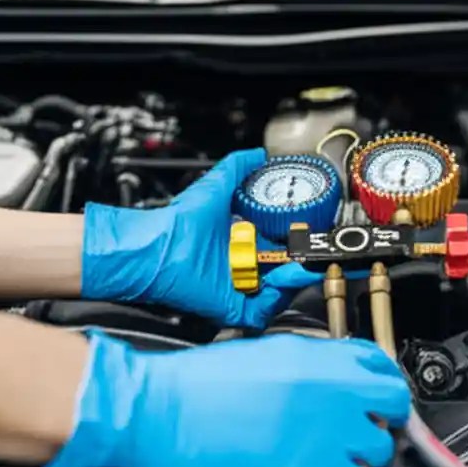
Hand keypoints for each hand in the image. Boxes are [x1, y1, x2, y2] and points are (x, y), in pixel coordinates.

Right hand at [44, 331, 411, 466]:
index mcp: (316, 355)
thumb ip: (308, 361)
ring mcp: (324, 429)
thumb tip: (332, 374)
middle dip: (386, 413)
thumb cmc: (193, 386)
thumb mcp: (262, 352)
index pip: (380, 360)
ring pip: (379, 445)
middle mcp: (330, 388)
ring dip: (363, 450)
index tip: (374, 390)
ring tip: (336, 452)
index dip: (381, 378)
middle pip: (395, 400)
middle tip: (366, 422)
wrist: (158, 413)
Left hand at [81, 149, 318, 328]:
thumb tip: (258, 154)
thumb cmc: (179, 220)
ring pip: (278, 296)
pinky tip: (281, 280)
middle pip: (282, 275)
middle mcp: (241, 269)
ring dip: (292, 283)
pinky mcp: (233, 307)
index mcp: (241, 245)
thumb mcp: (217, 184)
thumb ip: (238, 166)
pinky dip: (277, 299)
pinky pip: (263, 312)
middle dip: (299, 267)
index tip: (308, 238)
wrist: (159, 245)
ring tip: (296, 268)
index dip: (296, 246)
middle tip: (308, 256)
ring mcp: (237, 289)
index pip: (278, 251)